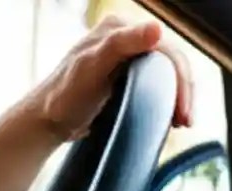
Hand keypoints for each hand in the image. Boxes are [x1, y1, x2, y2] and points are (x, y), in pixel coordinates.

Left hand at [29, 15, 194, 140]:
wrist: (45, 121)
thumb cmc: (64, 96)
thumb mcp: (93, 68)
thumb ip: (122, 45)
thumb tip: (156, 29)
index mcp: (118, 28)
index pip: (164, 49)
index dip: (180, 79)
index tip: (183, 111)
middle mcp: (123, 36)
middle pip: (168, 60)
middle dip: (182, 90)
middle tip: (186, 120)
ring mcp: (124, 55)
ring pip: (164, 72)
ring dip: (178, 96)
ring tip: (181, 121)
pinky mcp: (124, 74)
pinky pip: (155, 82)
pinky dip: (166, 98)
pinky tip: (170, 115)